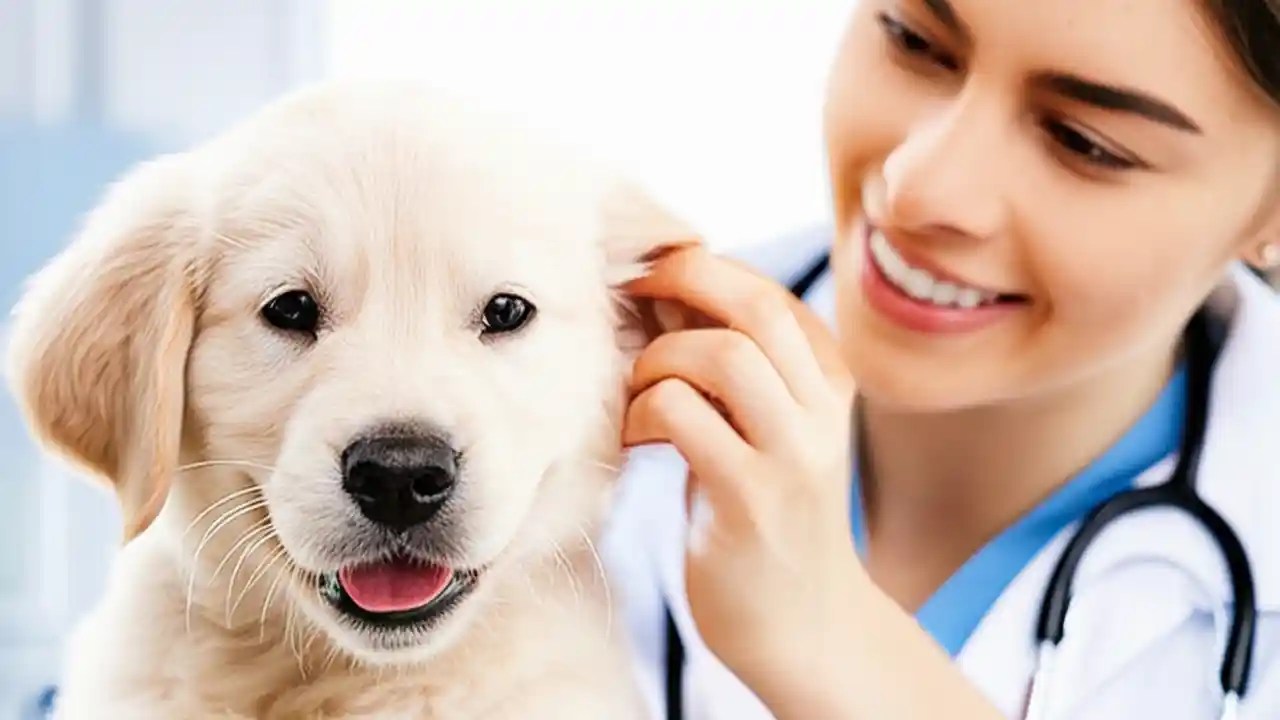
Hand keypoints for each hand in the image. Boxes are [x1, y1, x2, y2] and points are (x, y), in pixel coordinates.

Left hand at [621, 246, 864, 702]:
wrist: (804, 625)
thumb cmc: (766, 517)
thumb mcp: (763, 428)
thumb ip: (727, 366)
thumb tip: (661, 289)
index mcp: (831, 382)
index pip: (770, 294)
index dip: (703, 270)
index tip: (649, 280)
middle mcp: (823, 411)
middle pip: (755, 306)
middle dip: (680, 285)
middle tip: (628, 303)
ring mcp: (792, 456)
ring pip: (723, 356)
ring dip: (658, 361)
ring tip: (636, 394)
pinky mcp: (751, 500)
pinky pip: (684, 417)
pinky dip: (644, 411)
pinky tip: (634, 437)